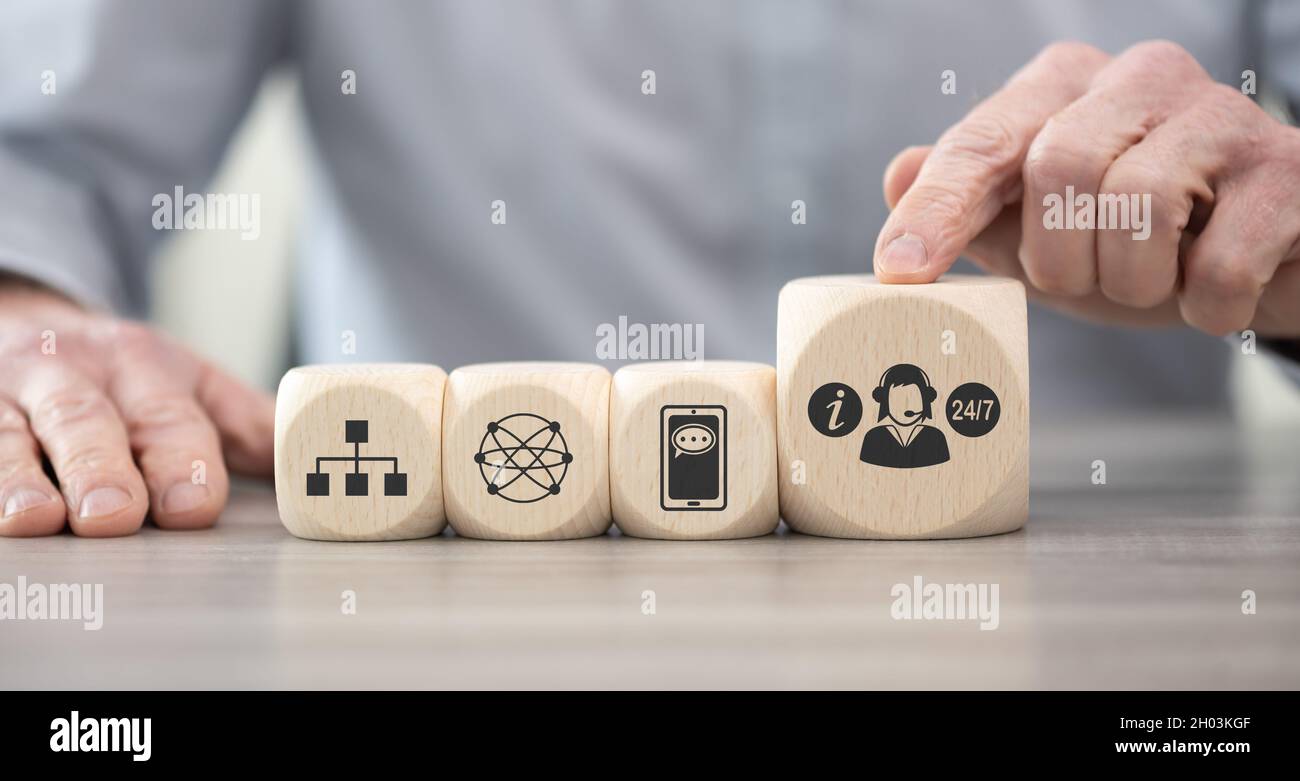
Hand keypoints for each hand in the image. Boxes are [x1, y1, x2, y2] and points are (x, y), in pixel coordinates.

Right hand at [0, 282, 273, 536]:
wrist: (23, 324)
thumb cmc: (122, 378)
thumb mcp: (187, 384)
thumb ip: (248, 424)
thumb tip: (313, 453)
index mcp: (141, 365)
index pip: (167, 418)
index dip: (181, 464)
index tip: (191, 508)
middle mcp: (68, 373)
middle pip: (86, 423)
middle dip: (101, 469)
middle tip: (114, 516)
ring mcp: (3, 393)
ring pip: (6, 435)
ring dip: (18, 478)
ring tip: (35, 519)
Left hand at [874, 40, 1299, 337]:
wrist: (1274, 259)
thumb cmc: (1142, 243)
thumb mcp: (1043, 234)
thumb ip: (975, 207)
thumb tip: (897, 174)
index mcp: (1065, 87)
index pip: (984, 143)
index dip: (938, 210)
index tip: (899, 274)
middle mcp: (1139, 78)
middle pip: (1059, 165)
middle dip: (1059, 257)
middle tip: (1082, 281)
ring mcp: (1222, 113)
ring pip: (1138, 204)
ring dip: (1133, 281)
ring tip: (1155, 281)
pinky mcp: (1289, 169)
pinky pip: (1221, 261)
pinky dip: (1206, 306)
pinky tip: (1215, 295)